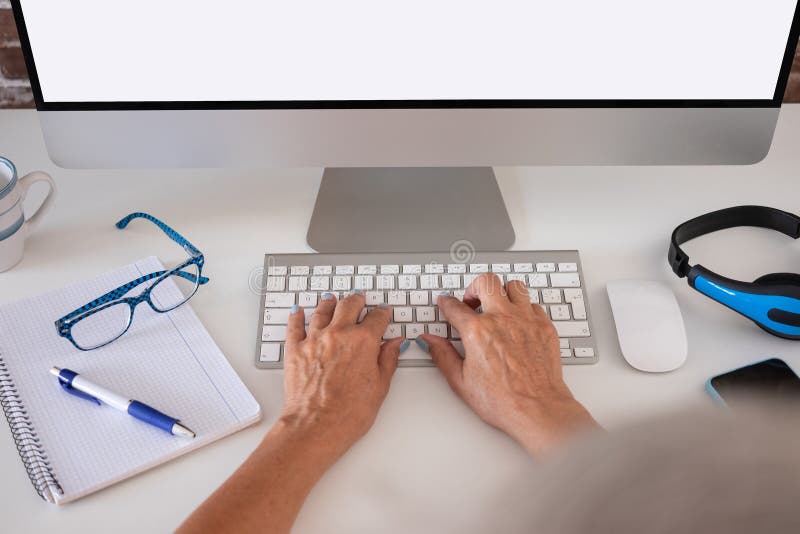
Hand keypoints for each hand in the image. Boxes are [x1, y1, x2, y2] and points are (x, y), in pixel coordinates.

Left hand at [280, 292, 405, 457]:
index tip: (384, 314)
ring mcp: (315, 339)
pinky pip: (295, 325)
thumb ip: (388, 360)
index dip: (383, 314)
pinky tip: (298, 311)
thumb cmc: (348, 412)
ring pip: (322, 310)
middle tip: (360, 299)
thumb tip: (395, 345)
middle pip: (349, 305)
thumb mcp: (380, 386)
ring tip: (332, 300)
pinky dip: (297, 316)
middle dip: (357, 300)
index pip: (377, 317)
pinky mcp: (295, 349)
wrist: (316, 426)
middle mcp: (339, 334)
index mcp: (363, 341)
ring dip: (330, 303)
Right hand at [418, 274, 597, 455]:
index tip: (446, 304)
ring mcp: (526, 320)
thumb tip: (429, 340)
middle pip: (486, 282)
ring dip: (502, 292)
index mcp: (478, 332)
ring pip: (514, 286)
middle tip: (471, 301)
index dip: (446, 303)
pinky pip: (533, 304)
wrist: (538, 409)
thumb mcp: (461, 381)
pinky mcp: (544, 327)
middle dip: (474, 287)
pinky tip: (518, 321)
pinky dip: (523, 308)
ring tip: (497, 305)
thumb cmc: (503, 400)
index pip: (455, 306)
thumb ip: (442, 355)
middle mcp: (502, 319)